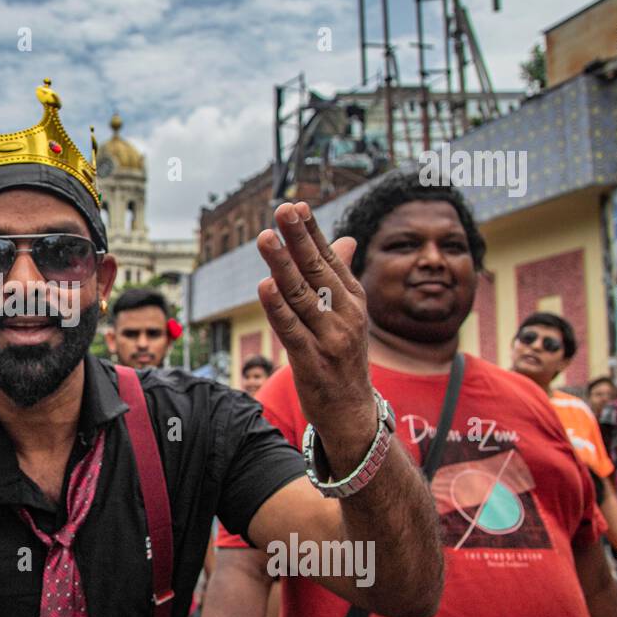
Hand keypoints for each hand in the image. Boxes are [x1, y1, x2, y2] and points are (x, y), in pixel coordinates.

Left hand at [256, 202, 374, 462]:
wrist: (353, 411)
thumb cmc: (343, 356)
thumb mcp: (348, 314)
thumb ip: (340, 276)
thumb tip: (344, 237)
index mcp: (353, 299)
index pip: (331, 258)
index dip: (312, 231)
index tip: (296, 205)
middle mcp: (346, 315)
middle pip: (317, 270)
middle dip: (298, 239)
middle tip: (283, 210)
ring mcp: (330, 338)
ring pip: (302, 296)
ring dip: (282, 265)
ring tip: (266, 239)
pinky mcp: (312, 361)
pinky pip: (291, 330)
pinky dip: (277, 307)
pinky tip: (264, 286)